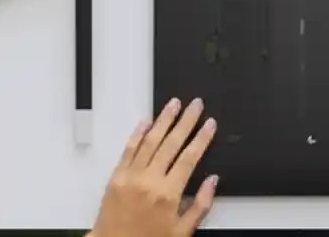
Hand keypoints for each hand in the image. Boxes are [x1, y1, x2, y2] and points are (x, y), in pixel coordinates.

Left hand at [90, 98, 218, 236]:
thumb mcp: (182, 231)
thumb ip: (200, 205)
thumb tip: (212, 182)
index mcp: (168, 195)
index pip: (189, 158)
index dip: (201, 138)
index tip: (209, 124)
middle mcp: (149, 181)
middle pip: (171, 143)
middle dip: (186, 121)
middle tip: (195, 105)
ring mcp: (130, 177)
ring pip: (150, 141)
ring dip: (163, 120)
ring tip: (174, 105)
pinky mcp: (116, 177)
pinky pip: (128, 149)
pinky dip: (137, 133)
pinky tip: (146, 122)